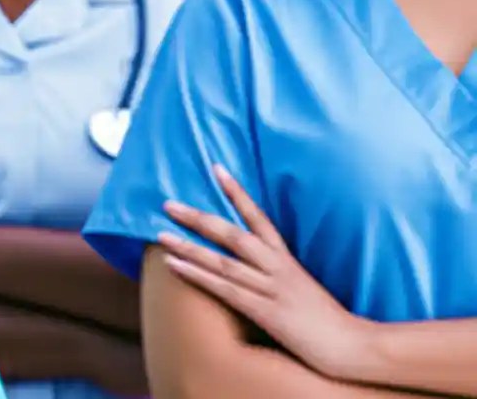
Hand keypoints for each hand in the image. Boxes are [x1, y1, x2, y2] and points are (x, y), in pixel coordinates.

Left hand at [157, 164, 372, 379]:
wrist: (353, 345)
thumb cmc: (325, 320)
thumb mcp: (301, 287)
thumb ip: (277, 273)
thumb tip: (252, 265)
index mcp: (287, 260)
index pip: (259, 217)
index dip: (237, 193)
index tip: (216, 169)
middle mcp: (277, 268)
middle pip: (233, 234)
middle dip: (199, 218)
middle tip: (168, 204)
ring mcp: (271, 289)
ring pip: (224, 261)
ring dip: (189, 246)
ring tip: (160, 234)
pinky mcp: (266, 312)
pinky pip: (225, 289)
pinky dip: (197, 276)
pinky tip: (174, 266)